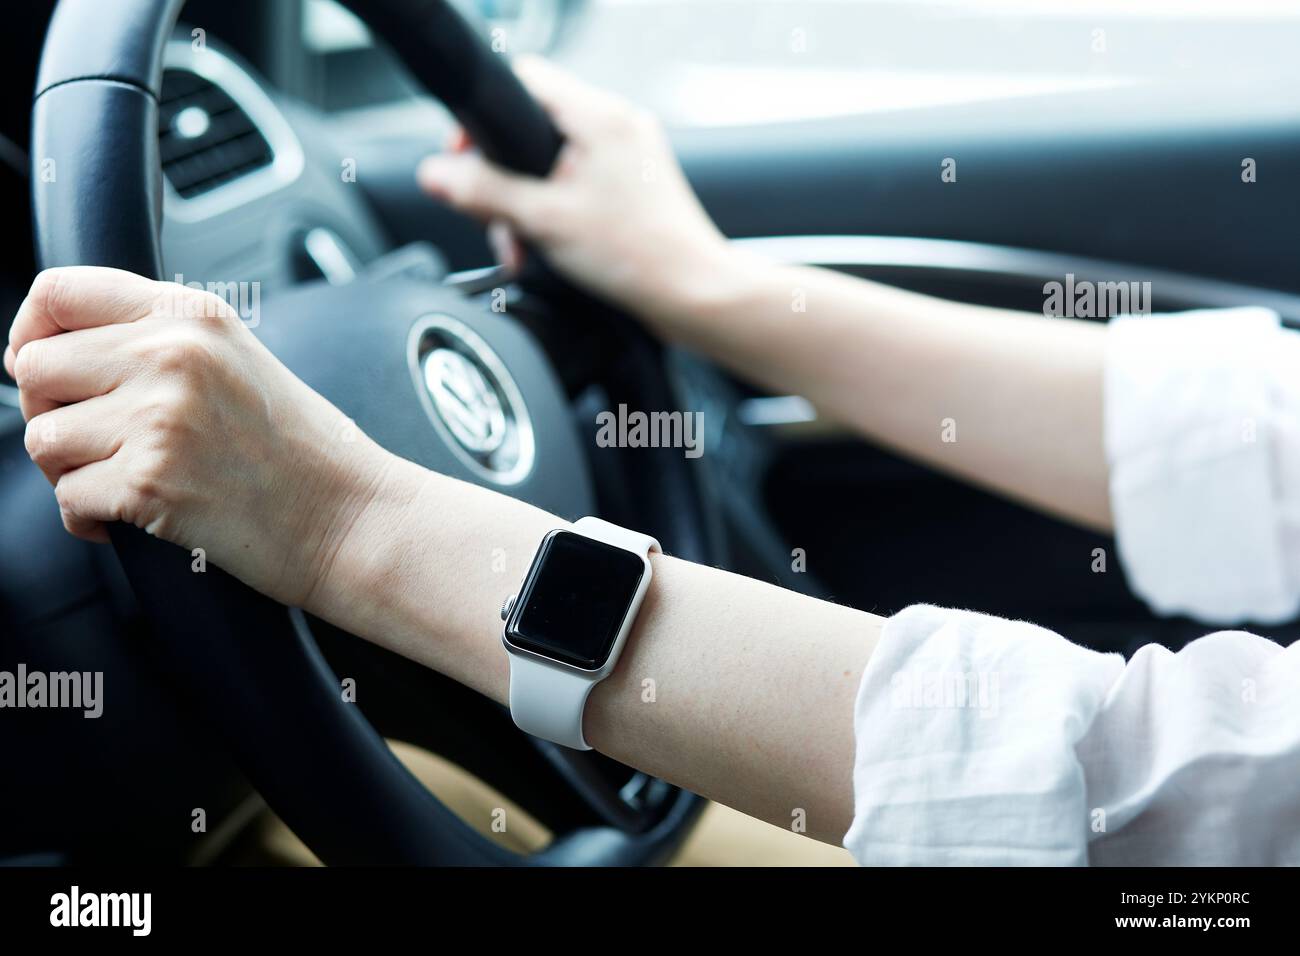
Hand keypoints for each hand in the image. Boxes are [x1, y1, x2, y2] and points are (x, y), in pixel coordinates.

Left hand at [4, 267, 393, 607]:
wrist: (351, 517)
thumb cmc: (301, 451)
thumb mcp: (237, 360)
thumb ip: (157, 340)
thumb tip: (48, 348)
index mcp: (192, 317)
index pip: (58, 291)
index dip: (31, 331)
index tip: (43, 366)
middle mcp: (172, 355)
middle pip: (33, 368)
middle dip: (51, 413)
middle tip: (99, 442)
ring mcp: (160, 418)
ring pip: (42, 439)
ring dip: (71, 471)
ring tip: (126, 480)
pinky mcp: (151, 482)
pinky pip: (67, 499)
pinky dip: (91, 518)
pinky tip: (138, 515)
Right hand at [416, 56, 740, 336]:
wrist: (692, 296)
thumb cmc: (639, 258)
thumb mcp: (543, 222)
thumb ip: (483, 193)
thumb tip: (435, 174)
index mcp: (600, 117)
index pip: (525, 79)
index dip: (484, 117)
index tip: (465, 157)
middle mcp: (619, 125)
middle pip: (534, 126)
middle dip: (505, 177)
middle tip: (497, 220)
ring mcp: (630, 154)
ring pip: (555, 160)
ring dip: (529, 203)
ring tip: (525, 245)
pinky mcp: (634, 185)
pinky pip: (579, 182)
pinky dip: (557, 210)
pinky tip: (551, 246)